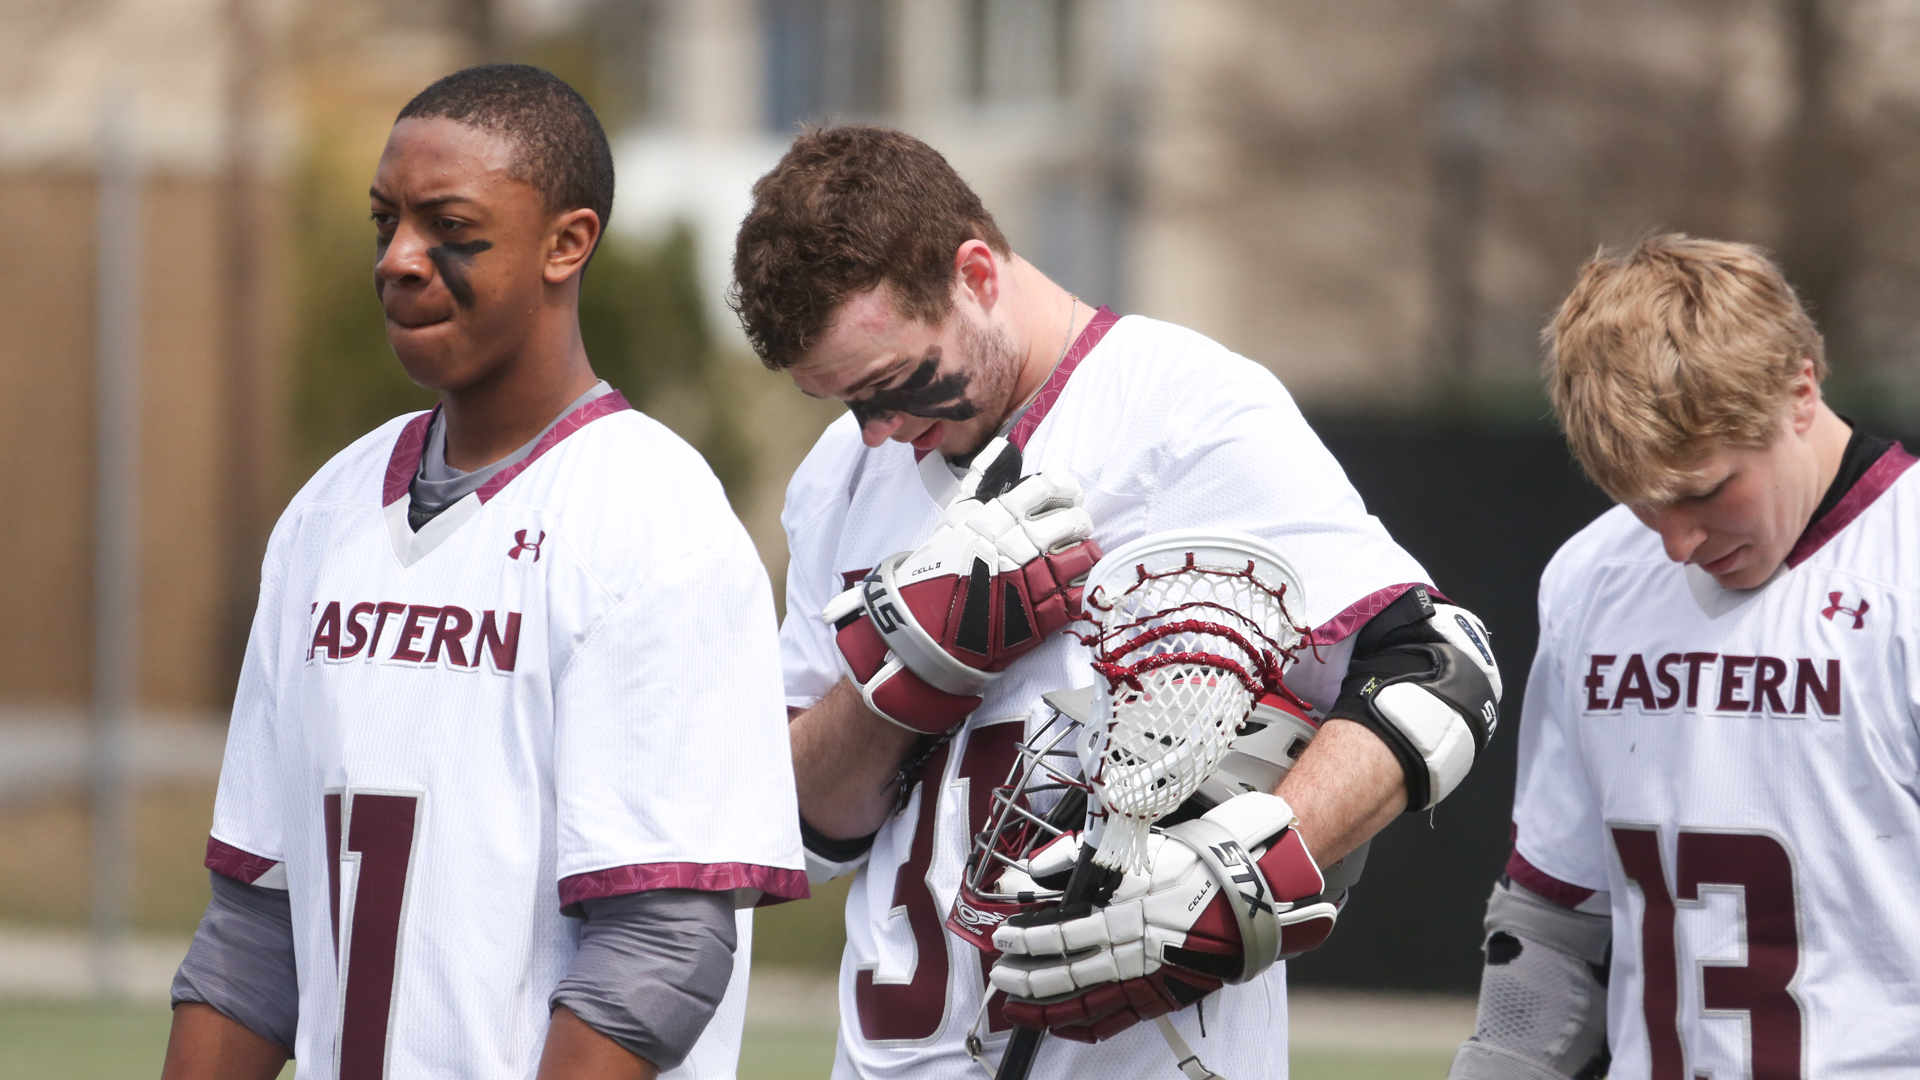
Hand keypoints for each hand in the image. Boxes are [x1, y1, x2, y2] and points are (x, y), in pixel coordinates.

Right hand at [822, 439, 1101, 733]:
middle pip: (1072, 520)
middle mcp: (1018, 543)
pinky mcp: (1040, 613)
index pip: (1049, 487)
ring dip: (1084, 553)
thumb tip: (1006, 447)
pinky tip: (1071, 583)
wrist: (928, 623)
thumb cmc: (939, 565)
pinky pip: (1078, 592)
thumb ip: (983, 478)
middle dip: (1078, 522)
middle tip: (1075, 527)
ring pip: (1082, 555)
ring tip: (1077, 555)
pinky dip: (1080, 585)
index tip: (1068, 494)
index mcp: (999, 517)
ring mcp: (1031, 579)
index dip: (1066, 488)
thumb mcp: (956, 514)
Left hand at [988, 793, 1340, 1041]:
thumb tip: (1032, 871)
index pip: (1061, 932)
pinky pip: (1116, 1019)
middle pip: (1068, 972)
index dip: (1027, 939)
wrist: (1247, 891)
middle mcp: (1134, 948)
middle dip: (1027, 976)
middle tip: (1001, 974)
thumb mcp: (1131, 850)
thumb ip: (1076, 859)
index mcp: (1125, 910)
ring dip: (1046, 1006)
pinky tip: (1059, 1023)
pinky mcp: (1164, 993)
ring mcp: (1150, 976)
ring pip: (1087, 1001)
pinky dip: (1083, 1025)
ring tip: (1017, 1005)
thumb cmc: (1189, 862)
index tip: (1003, 938)